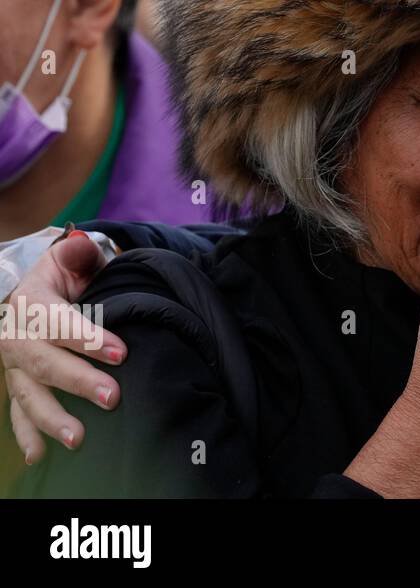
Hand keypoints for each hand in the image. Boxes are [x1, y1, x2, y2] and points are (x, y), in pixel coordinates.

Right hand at [2, 232, 124, 465]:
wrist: (30, 289)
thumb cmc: (62, 275)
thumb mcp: (70, 258)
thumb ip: (79, 254)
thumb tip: (80, 245)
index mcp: (31, 304)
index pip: (60, 322)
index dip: (89, 338)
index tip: (123, 352)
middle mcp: (16, 338)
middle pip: (46, 364)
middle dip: (78, 382)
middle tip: (113, 398)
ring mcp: (15, 366)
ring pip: (28, 395)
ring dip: (52, 419)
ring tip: (80, 438)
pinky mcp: (18, 384)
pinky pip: (18, 413)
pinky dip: (27, 435)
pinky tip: (40, 456)